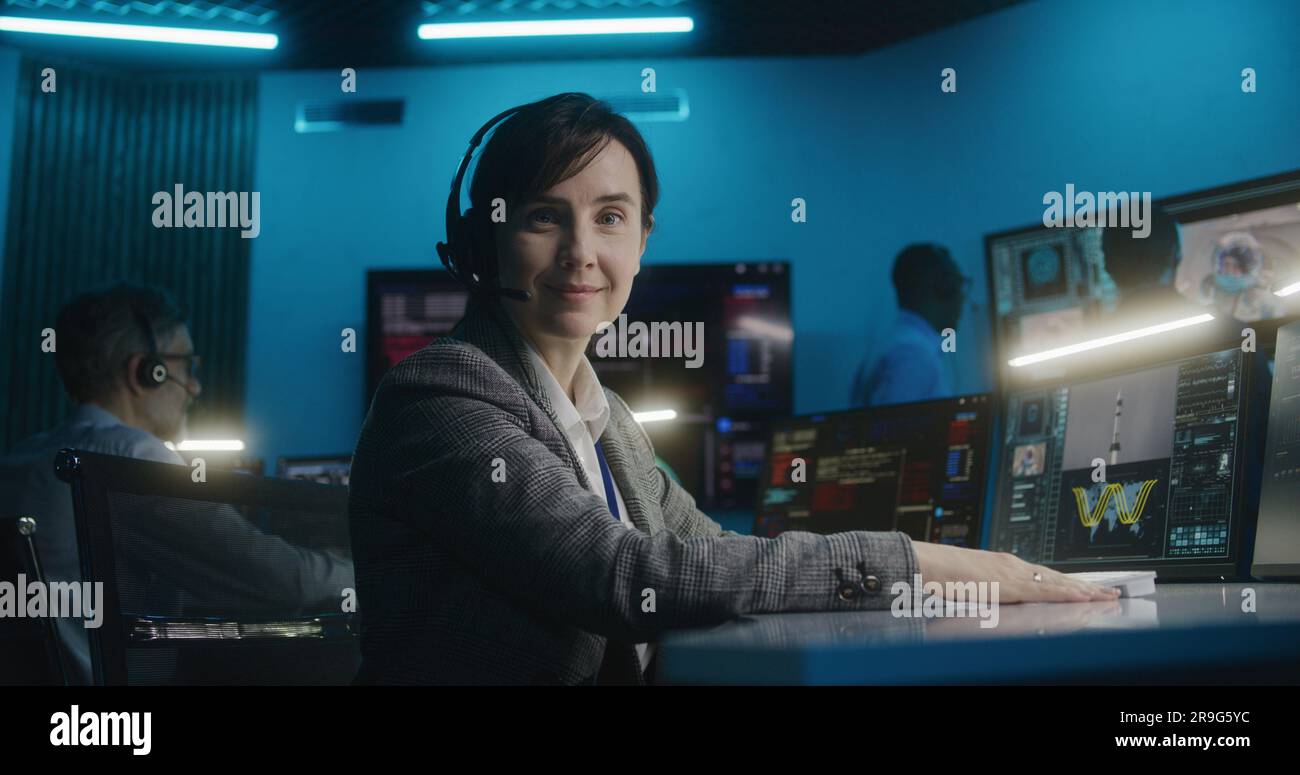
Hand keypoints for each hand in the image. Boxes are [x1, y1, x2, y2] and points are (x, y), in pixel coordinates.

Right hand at [912, 541, 1121, 603]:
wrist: (924, 564)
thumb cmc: (939, 574)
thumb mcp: (969, 582)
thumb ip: (987, 588)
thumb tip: (994, 597)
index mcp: (1003, 565)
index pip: (1043, 574)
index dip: (1067, 582)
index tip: (1086, 587)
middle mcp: (1013, 565)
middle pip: (1057, 577)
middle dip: (1084, 586)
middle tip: (1109, 592)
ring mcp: (1013, 573)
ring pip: (1058, 582)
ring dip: (1084, 590)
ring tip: (1107, 597)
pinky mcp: (1011, 585)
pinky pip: (1046, 590)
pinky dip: (1068, 593)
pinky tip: (1084, 598)